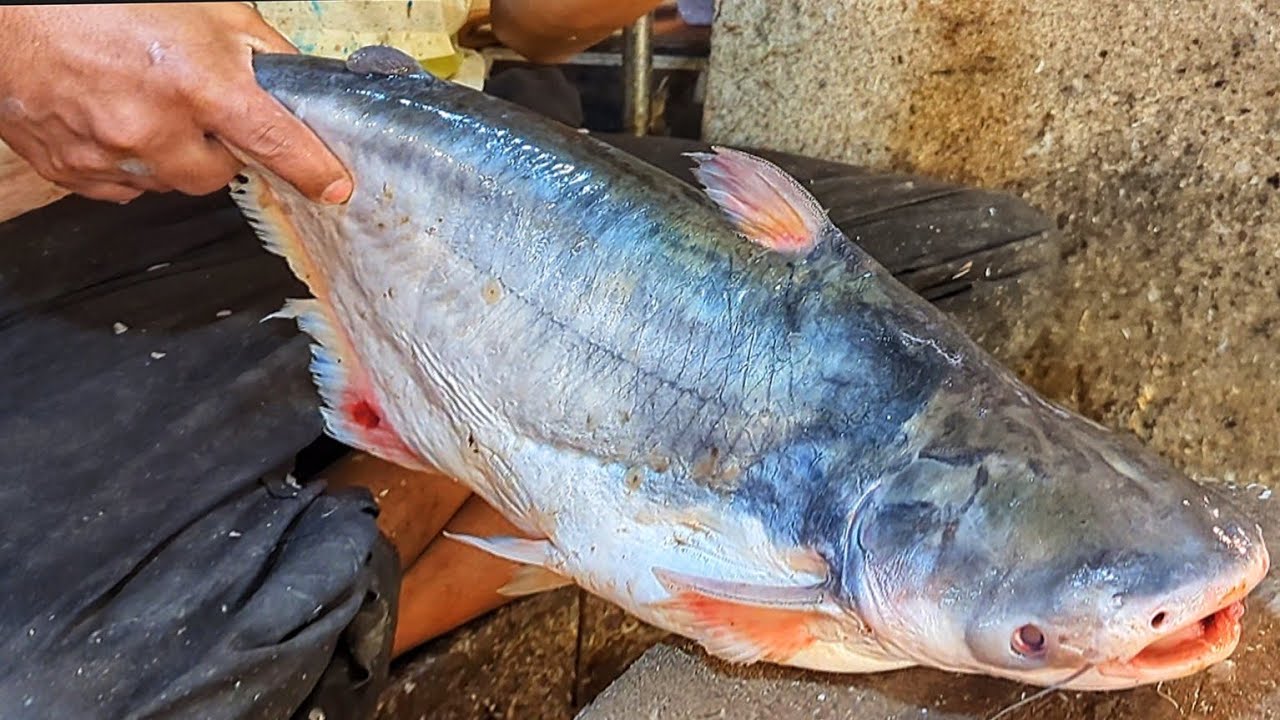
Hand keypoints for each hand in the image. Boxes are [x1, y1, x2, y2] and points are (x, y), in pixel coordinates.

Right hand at [0, 3, 351, 204]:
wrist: (7, 8)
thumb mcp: (203, 7)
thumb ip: (256, 48)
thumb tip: (293, 81)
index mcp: (198, 84)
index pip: (276, 144)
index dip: (311, 169)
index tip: (333, 187)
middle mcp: (155, 127)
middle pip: (218, 174)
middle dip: (218, 149)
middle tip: (198, 111)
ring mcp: (109, 154)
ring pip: (169, 183)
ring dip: (172, 154)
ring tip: (146, 103)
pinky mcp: (71, 170)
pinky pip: (124, 186)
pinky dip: (129, 162)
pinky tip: (112, 119)